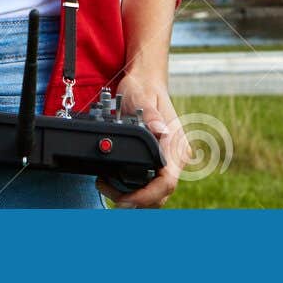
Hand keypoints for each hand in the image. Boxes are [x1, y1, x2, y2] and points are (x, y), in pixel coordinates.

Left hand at [97, 72, 189, 207]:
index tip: (125, 201)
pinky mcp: (158, 161)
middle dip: (135, 200)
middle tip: (108, 192)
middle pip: (160, 193)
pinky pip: (149, 183)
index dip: (147, 196)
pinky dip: (132, 188)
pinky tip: (114, 181)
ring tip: (106, 185)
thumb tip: (160, 130)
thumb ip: (151, 114)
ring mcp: (168, 160)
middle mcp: (176, 156)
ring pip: (154, 192)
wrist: (144, 82)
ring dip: (132, 196)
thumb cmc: (143, 89)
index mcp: (176, 145)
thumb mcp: (142, 98)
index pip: (167, 182)